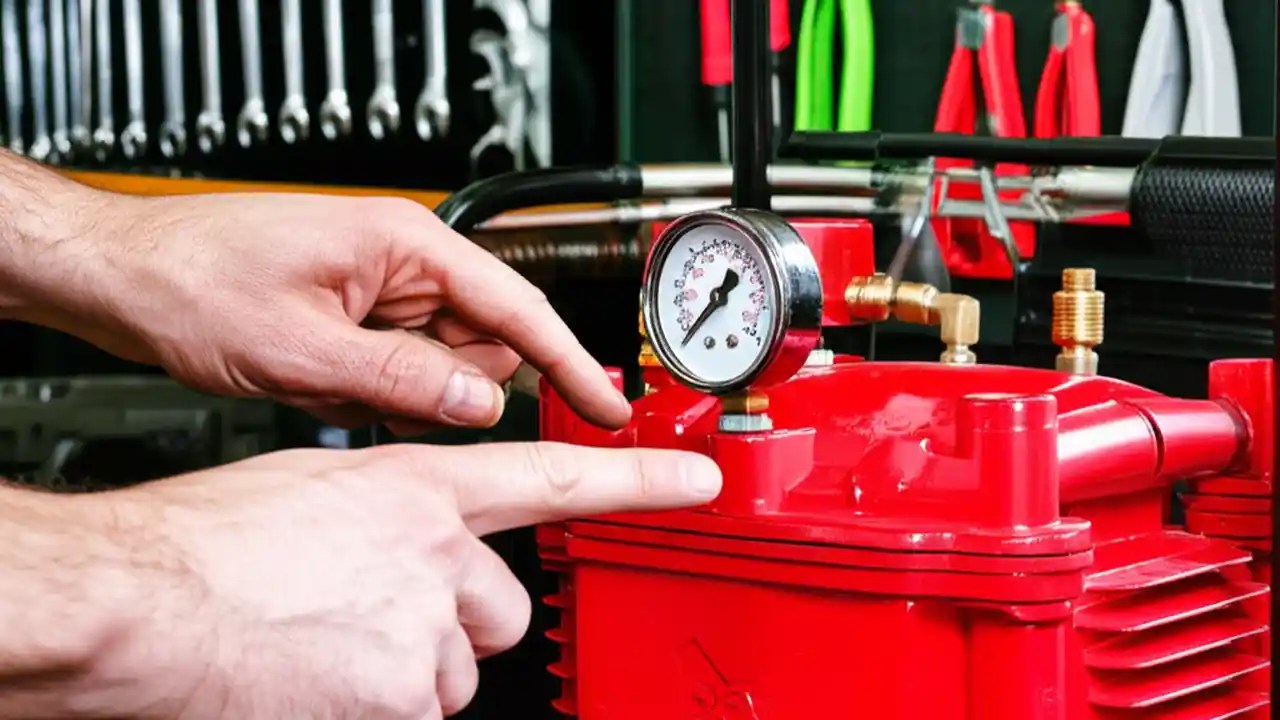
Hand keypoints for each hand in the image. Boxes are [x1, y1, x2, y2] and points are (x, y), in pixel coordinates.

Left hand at [15, 186, 629, 432]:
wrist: (121, 274)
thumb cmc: (192, 278)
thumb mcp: (303, 348)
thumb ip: (403, 380)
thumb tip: (484, 405)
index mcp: (406, 243)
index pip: (519, 309)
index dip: (571, 363)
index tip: (608, 406)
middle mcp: (402, 261)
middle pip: (480, 343)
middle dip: (449, 386)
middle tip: (389, 400)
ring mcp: (380, 288)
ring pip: (439, 363)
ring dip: (401, 392)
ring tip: (328, 380)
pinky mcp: (358, 313)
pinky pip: (399, 367)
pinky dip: (370, 390)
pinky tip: (316, 380)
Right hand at [61, 443, 720, 718]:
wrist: (142, 594)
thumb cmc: (206, 543)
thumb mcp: (315, 494)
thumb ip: (388, 521)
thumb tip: (410, 554)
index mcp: (419, 490)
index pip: (557, 479)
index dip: (640, 479)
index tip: (700, 480)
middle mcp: (439, 554)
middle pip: (500, 612)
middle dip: (456, 626)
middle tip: (381, 624)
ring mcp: (426, 629)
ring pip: (453, 672)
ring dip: (407, 672)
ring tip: (329, 651)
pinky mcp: (402, 699)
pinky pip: (415, 714)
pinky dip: (374, 707)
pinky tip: (320, 683)